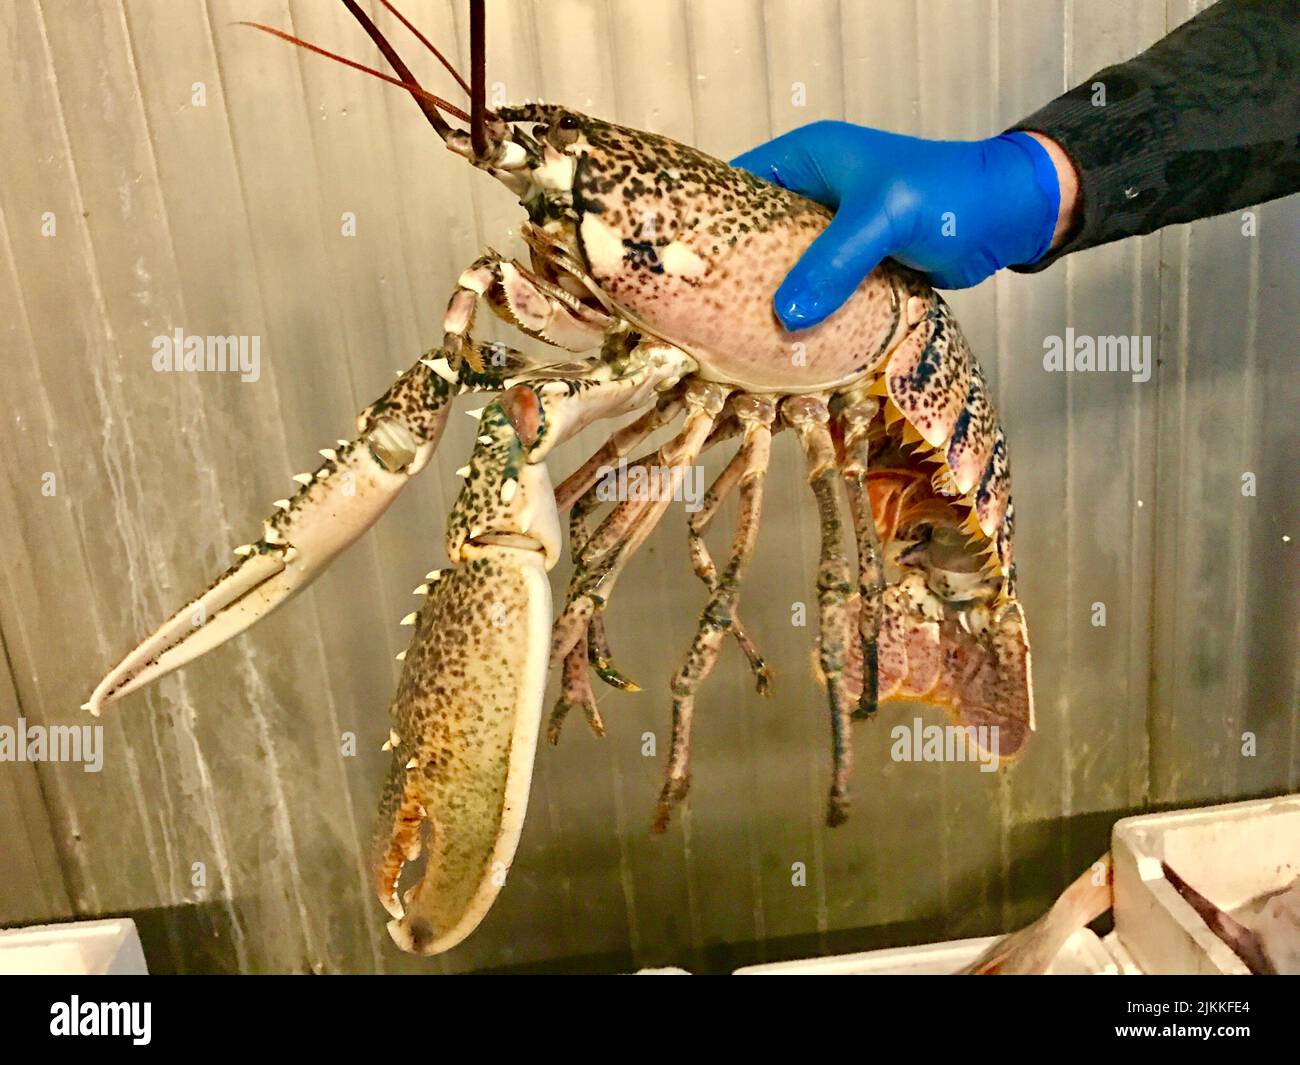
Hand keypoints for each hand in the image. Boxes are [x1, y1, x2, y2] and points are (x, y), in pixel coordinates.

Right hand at [731, 122, 1071, 330]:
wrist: (1009, 216)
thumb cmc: (949, 194)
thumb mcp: (884, 217)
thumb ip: (835, 260)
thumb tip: (787, 314)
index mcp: (806, 159)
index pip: (737, 187)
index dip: (711, 225)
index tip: (685, 268)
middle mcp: (812, 194)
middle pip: (757, 236)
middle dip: (736, 273)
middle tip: (706, 316)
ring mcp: (833, 234)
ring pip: (786, 270)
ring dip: (772, 301)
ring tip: (736, 339)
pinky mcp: (855, 267)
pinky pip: (817, 292)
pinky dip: (805, 315)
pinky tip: (784, 346)